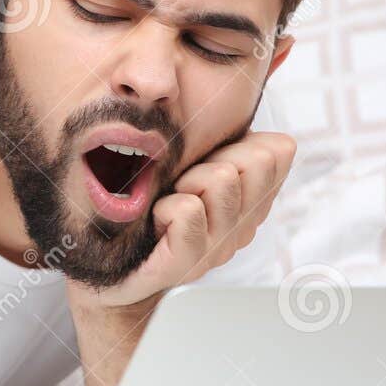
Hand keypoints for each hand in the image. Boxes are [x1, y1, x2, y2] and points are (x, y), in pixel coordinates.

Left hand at [75, 130, 295, 310]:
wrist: (106, 265)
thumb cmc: (142, 206)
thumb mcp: (187, 161)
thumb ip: (219, 139)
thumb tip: (249, 120)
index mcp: (248, 201)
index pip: (279, 150)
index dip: (239, 141)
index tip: (206, 161)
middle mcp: (241, 226)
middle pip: (257, 160)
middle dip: (213, 157)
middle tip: (182, 183)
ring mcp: (217, 248)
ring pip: (223, 179)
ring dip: (186, 180)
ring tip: (168, 199)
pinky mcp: (186, 264)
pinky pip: (189, 212)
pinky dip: (166, 207)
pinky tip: (156, 220)